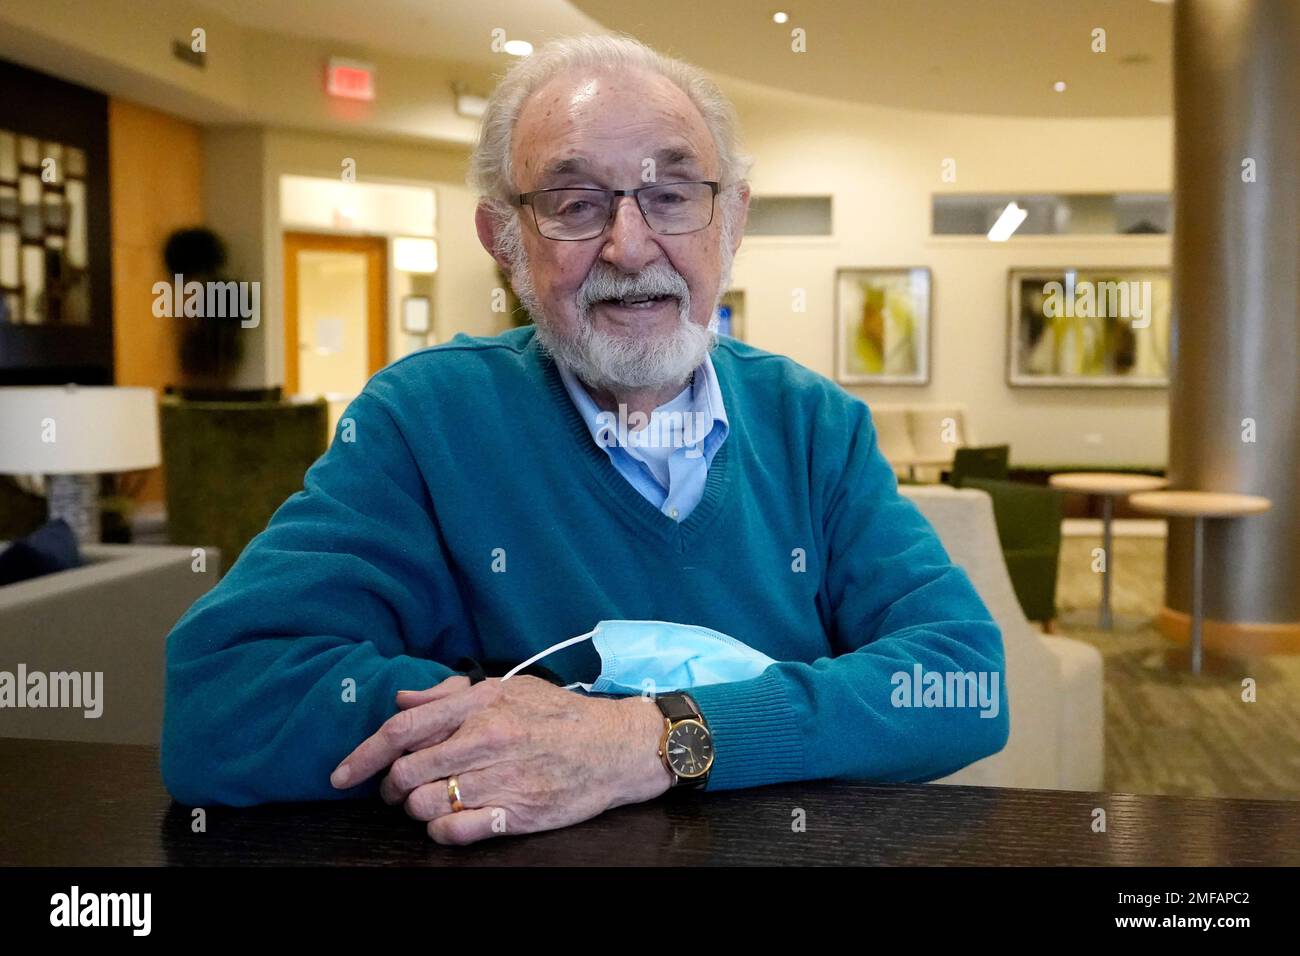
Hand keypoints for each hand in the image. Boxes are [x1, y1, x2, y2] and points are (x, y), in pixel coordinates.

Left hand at [329, 674, 672, 844]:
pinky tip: (450, 820)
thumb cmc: (559, 716)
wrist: (616, 746)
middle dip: (390, 788)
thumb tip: (403, 698)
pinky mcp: (517, 814)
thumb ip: (450, 694)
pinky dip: (440, 830)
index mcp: (479, 706)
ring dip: (416, 809)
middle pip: (405, 774)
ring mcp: (502, 779)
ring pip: (423, 805)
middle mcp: (486, 740)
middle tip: (398, 790)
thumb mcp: (508, 688)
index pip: (402, 730)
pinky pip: (455, 831)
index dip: (363, 755)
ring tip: (431, 801)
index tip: (341, 775)